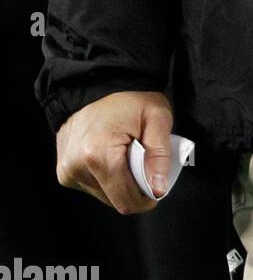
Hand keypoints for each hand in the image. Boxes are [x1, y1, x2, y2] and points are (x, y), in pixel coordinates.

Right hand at [55, 90, 172, 214]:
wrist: (97, 79)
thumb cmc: (129, 95)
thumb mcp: (157, 116)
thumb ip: (160, 155)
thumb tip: (159, 188)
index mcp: (98, 155)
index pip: (126, 201)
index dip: (147, 197)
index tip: (158, 181)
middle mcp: (77, 167)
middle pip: (115, 200)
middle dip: (134, 186)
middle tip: (143, 159)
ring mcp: (67, 170)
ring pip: (104, 194)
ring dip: (120, 180)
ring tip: (126, 152)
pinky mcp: (64, 170)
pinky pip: (93, 185)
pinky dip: (107, 175)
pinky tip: (111, 153)